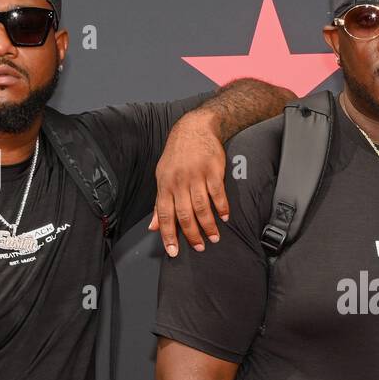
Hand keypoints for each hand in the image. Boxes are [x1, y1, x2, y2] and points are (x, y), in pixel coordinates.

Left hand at [148, 111, 228, 255]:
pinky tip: (225, 217)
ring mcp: (196, 176)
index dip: (167, 235)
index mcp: (164, 185)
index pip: (163, 215)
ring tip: (214, 237)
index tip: (173, 251)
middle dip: (192, 235)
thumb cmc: (177, 155)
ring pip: (201, 207)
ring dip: (208, 225)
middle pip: (184, 214)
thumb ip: (159, 203)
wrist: (194, 128)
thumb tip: (153, 227)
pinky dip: (222, 207)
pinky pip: (217, 193)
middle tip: (200, 247)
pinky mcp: (212, 170)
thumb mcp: (162, 177)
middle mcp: (179, 182)